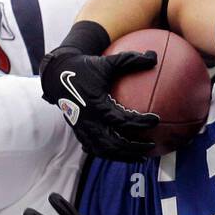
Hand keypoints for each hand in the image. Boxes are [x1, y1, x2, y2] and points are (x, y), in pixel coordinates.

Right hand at [40, 46, 158, 161]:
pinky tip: (123, 155)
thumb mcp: (108, 61)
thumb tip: (154, 56)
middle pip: (113, 144)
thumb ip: (131, 60)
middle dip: (133, 148)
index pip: (121, 120)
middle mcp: (88, 121)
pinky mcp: (79, 133)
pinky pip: (95, 150)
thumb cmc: (86, 67)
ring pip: (104, 152)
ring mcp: (82, 130)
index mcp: (96, 106)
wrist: (58, 76)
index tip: (156, 120)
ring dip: (123, 156)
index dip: (140, 122)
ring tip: (140, 158)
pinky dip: (110, 155)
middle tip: (151, 146)